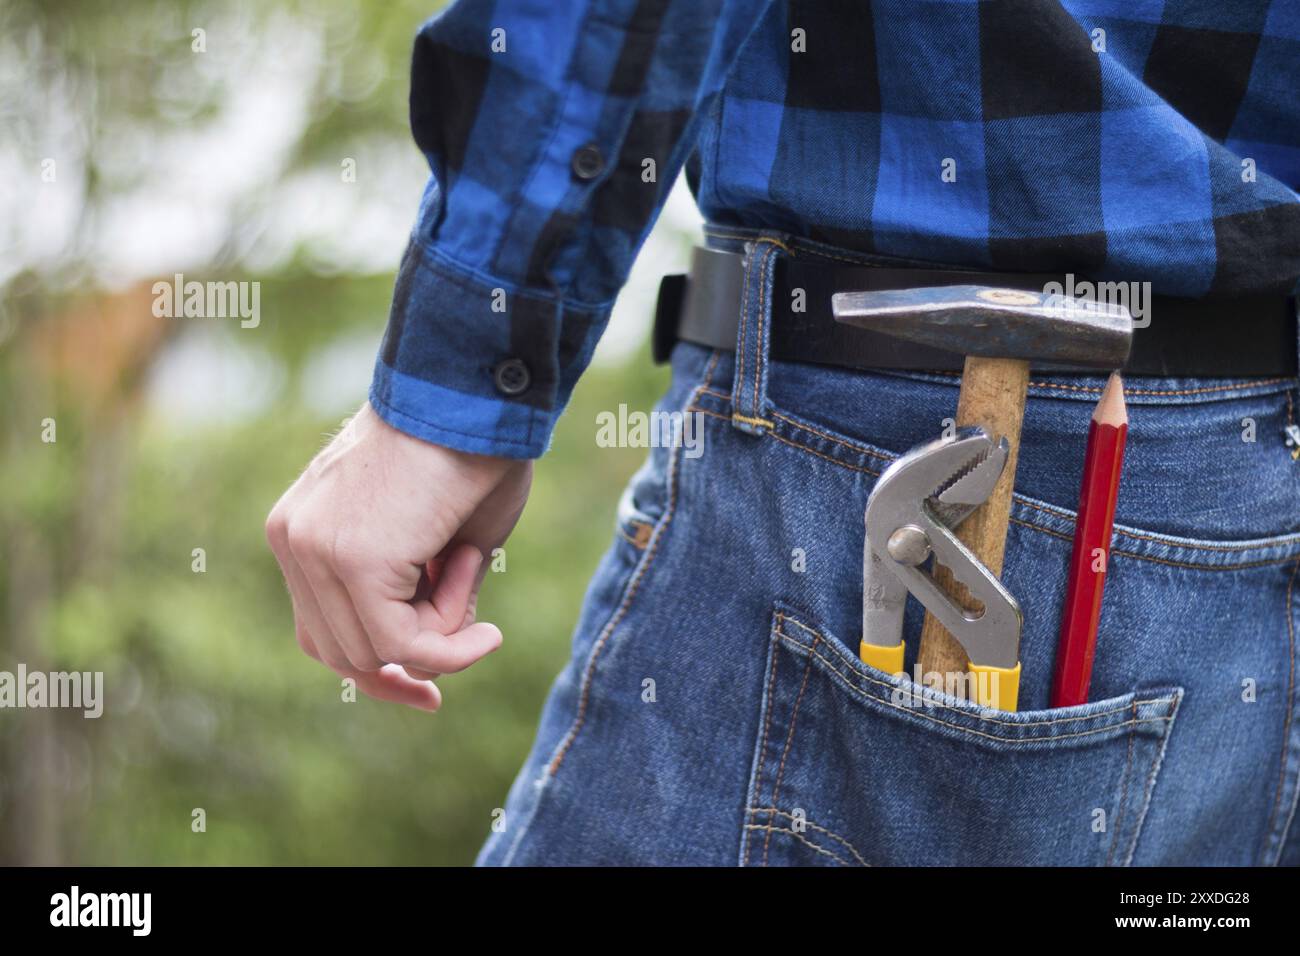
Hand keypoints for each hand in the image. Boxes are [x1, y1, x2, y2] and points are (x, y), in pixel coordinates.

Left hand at [265, 401, 531, 709]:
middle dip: (414, 659)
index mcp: (302, 528)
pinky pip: (402, 643)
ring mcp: (316, 549)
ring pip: (376, 651)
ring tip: (474, 565)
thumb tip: (423, 662)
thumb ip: (419, 595)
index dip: (375, 670)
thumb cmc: (471, 453)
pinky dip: (450, 648)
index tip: (428, 693)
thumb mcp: (438, 541)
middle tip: (478, 628)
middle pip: (343, 650)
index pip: (320, 631)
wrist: (478, 397)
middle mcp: (294, 539)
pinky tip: (487, 630)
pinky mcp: (353, 560)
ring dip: (442, 631)